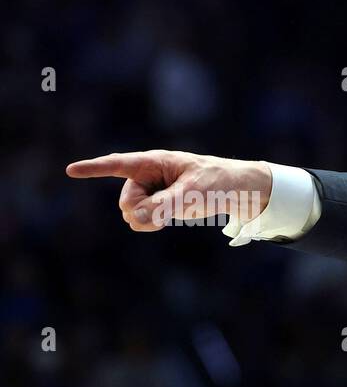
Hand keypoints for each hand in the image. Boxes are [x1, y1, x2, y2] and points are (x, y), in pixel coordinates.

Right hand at [66, 150, 271, 232]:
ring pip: (131, 213)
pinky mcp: (157, 205)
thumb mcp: (195, 193)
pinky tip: (166, 221)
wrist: (236, 191)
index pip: (118, 164)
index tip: (71, 170)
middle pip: (126, 201)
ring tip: (172, 214)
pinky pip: (141, 220)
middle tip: (169, 210)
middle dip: (142, 210)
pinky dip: (150, 224)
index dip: (94, 168)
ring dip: (147, 219)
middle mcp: (147, 175)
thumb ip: (166, 204)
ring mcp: (150, 191)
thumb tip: (137, 217)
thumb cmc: (218, 182)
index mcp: (154, 162)